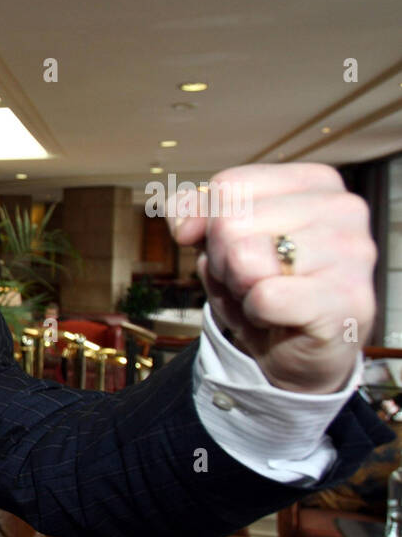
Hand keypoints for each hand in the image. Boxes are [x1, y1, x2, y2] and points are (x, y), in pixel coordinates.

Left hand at [170, 163, 374, 393]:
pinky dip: (256, 313)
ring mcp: (352, 252)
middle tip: (252, 282)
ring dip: (239, 288)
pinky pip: (264, 298)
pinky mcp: (348, 299)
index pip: (228, 186)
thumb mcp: (218, 243)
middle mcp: (343, 207)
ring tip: (267, 297)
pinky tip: (281, 317)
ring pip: (244, 258)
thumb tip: (185, 226)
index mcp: (316, 182)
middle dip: (223, 261)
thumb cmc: (263, 289)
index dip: (208, 226)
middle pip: (231, 220)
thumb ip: (192, 214)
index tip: (232, 250)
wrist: (298, 354)